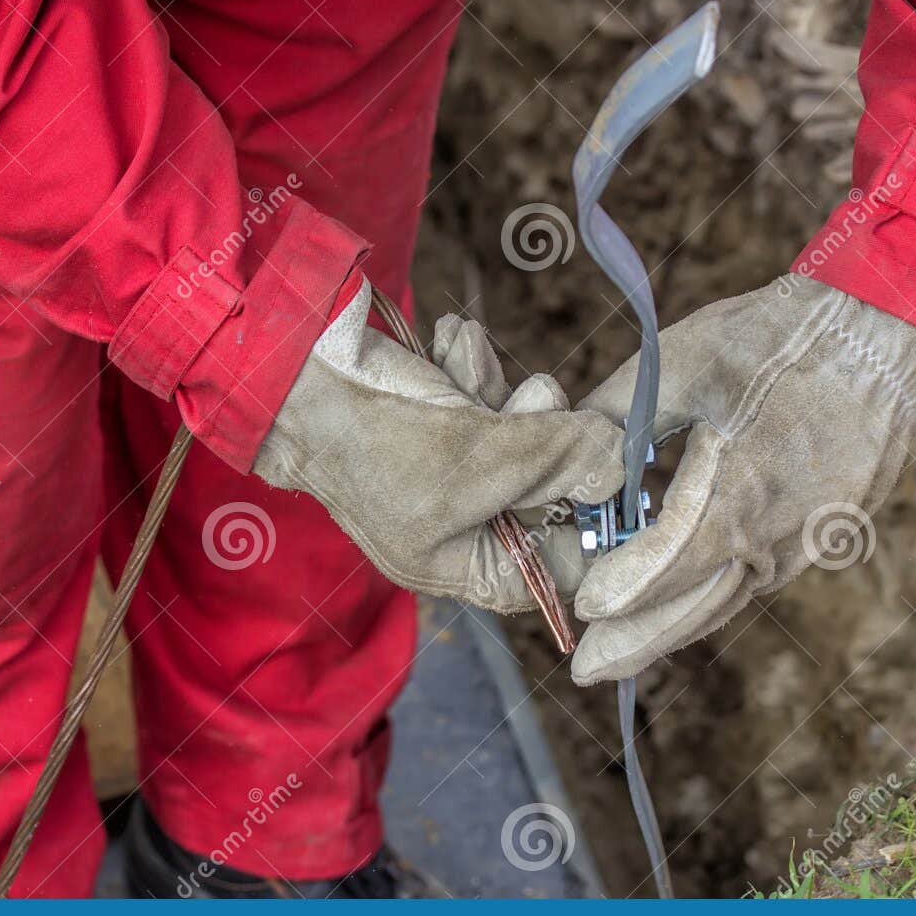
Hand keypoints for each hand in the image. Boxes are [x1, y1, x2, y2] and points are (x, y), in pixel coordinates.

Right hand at [254, 283, 624, 611]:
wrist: (297, 374)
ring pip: (518, 434)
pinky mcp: (439, 423)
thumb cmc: (378, 437)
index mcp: (462, 565)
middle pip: (544, 490)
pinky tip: (451, 345)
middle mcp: (459, 527)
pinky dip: (472, 368)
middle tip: (535, 395)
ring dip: (499, 387)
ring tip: (464, 359)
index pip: (554, 570)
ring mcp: (448, 472)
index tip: (615, 476)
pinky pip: (483, 400)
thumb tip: (617, 463)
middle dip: (541, 432)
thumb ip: (561, 460)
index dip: (590, 526)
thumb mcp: (483, 456)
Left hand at [570, 277, 915, 684]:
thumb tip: (572, 452)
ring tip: (619, 652)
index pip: (669, 566)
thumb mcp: (685, 359)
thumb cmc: (781, 339)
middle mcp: (776, 533)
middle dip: (637, 642)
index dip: (623, 591)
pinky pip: (755, 578)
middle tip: (586, 670)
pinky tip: (678, 603)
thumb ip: (621, 411)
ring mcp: (805, 541)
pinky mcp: (821, 536)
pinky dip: (710, 597)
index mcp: (741, 489)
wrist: (888, 338)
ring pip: (727, 600)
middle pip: (696, 606)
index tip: (584, 609)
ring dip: (672, 626)